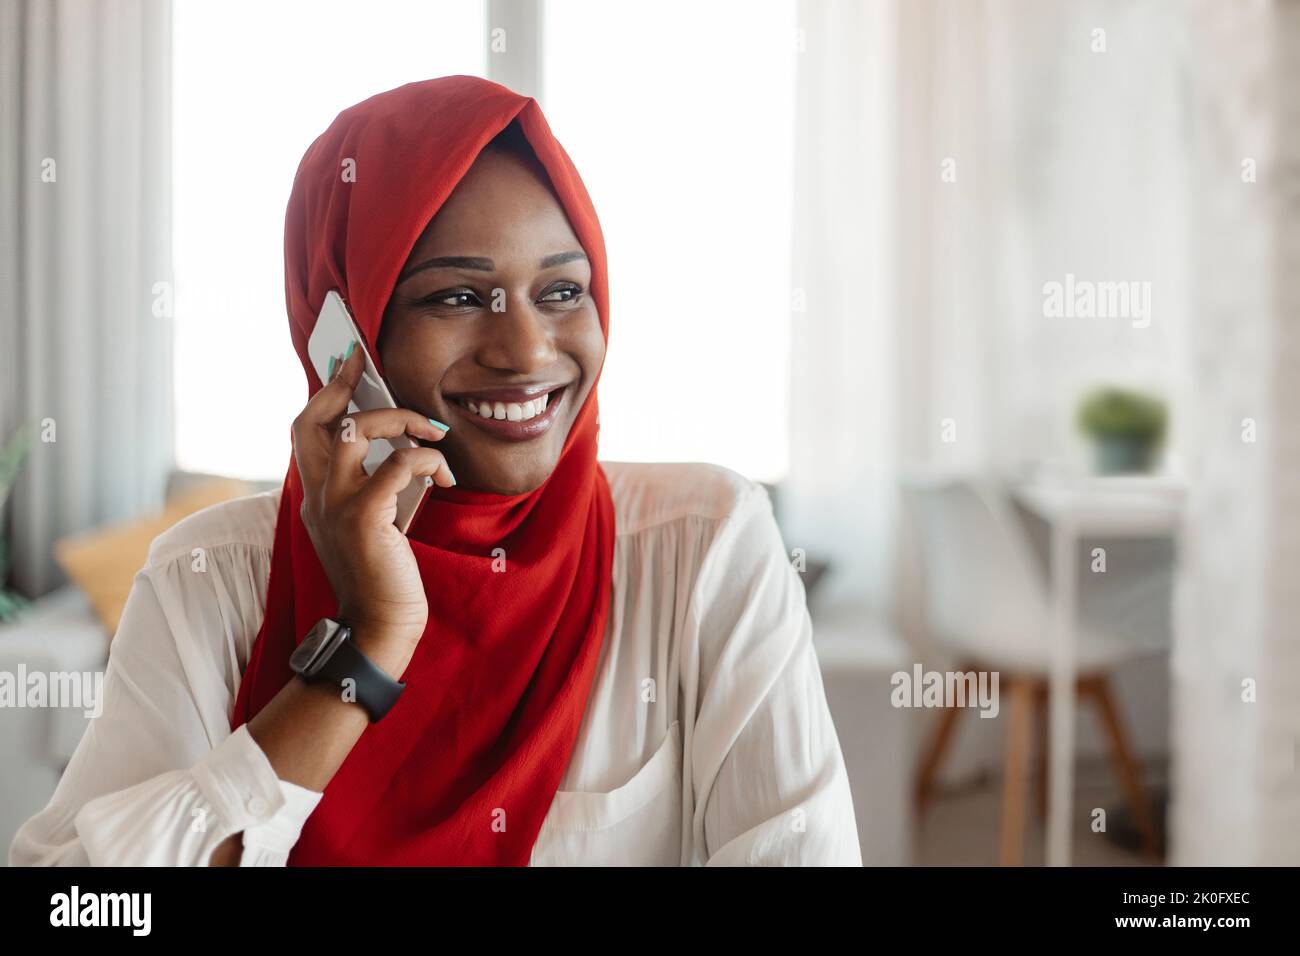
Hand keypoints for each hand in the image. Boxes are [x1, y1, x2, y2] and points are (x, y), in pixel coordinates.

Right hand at [291, 344, 453, 647]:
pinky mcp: (366, 518)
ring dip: (401, 420)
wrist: (379, 627)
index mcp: (317, 496)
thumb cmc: (383, 576)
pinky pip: (397, 464)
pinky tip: (444, 478)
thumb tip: (400, 450)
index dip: (325, 392)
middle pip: (316, 420)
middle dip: (345, 385)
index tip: (347, 364)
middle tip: (370, 365)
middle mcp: (319, 496)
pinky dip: (427, 459)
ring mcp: (337, 506)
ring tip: (432, 434)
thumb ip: (372, 488)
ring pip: (355, 430)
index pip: (306, 429)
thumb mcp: (371, 524)